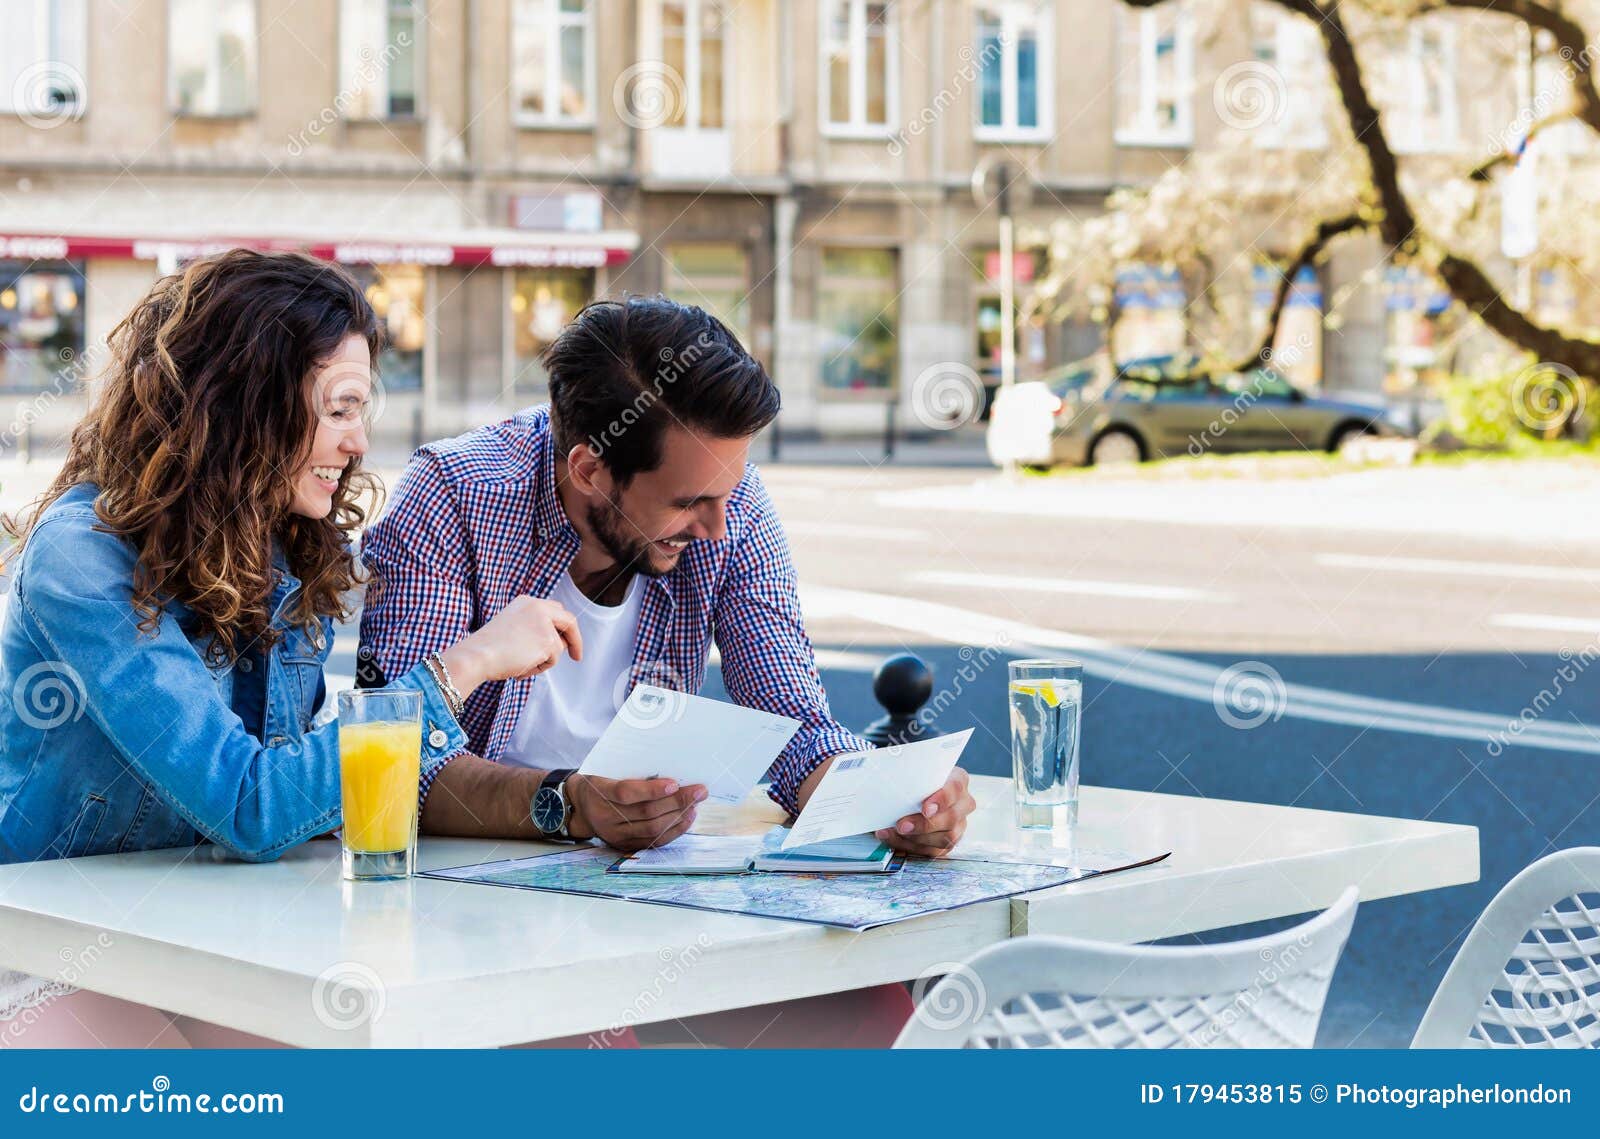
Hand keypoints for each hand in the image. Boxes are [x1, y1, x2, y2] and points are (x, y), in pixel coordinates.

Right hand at [439, 596, 581, 695]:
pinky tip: (520, 666)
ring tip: (519, 663)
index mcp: (527, 602)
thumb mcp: (512, 628)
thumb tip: (553, 644)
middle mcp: (539, 607)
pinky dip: (538, 668)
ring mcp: (545, 624)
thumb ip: (532, 628)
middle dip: (575, 640)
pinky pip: (552, 661)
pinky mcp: (549, 641)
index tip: (567, 639)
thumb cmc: (487, 648)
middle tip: (576, 656)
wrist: (477, 655)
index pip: (555, 609)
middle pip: (569, 621)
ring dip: (543, 660)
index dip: (563, 626)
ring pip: (558, 647)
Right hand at [566, 774, 705, 851]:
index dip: (652, 790)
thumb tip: (669, 769)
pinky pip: (653, 842)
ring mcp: (615, 835)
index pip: (626, 793)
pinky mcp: (624, 845)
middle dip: (677, 801)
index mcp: (599, 793)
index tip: (674, 782)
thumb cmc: (598, 783)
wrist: (577, 807)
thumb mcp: (606, 771)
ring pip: (652, 830)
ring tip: (696, 804)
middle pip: (646, 813)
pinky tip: (687, 819)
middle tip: (699, 791)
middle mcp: (605, 818)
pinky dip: (673, 831)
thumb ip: (632, 773)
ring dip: (679, 816)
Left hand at [875, 767, 974, 857]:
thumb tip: (890, 783)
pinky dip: (911, 846)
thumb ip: (908, 775)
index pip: (955, 788)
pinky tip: (894, 838)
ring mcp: (959, 824)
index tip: (925, 808)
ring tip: (894, 832)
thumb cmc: (916, 780)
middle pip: (951, 818)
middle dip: (924, 825)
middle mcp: (963, 803)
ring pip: (946, 838)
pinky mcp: (949, 841)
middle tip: (902, 825)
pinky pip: (934, 850)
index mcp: (958, 780)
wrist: (914, 791)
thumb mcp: (914, 772)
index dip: (941, 799)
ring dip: (916, 838)